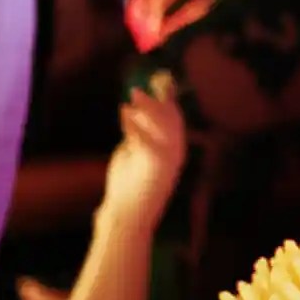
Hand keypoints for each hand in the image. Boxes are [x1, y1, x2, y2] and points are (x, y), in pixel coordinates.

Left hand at [100, 71, 186, 230]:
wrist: (132, 212)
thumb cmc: (132, 185)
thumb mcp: (136, 154)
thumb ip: (139, 135)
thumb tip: (135, 112)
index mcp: (175, 151)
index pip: (175, 121)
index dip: (168, 103)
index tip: (160, 87)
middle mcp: (175, 152)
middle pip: (169, 120)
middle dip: (156, 102)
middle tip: (139, 90)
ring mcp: (167, 157)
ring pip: (160, 126)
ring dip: (146, 108)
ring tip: (133, 94)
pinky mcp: (153, 163)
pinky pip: (144, 138)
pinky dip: (134, 124)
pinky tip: (124, 112)